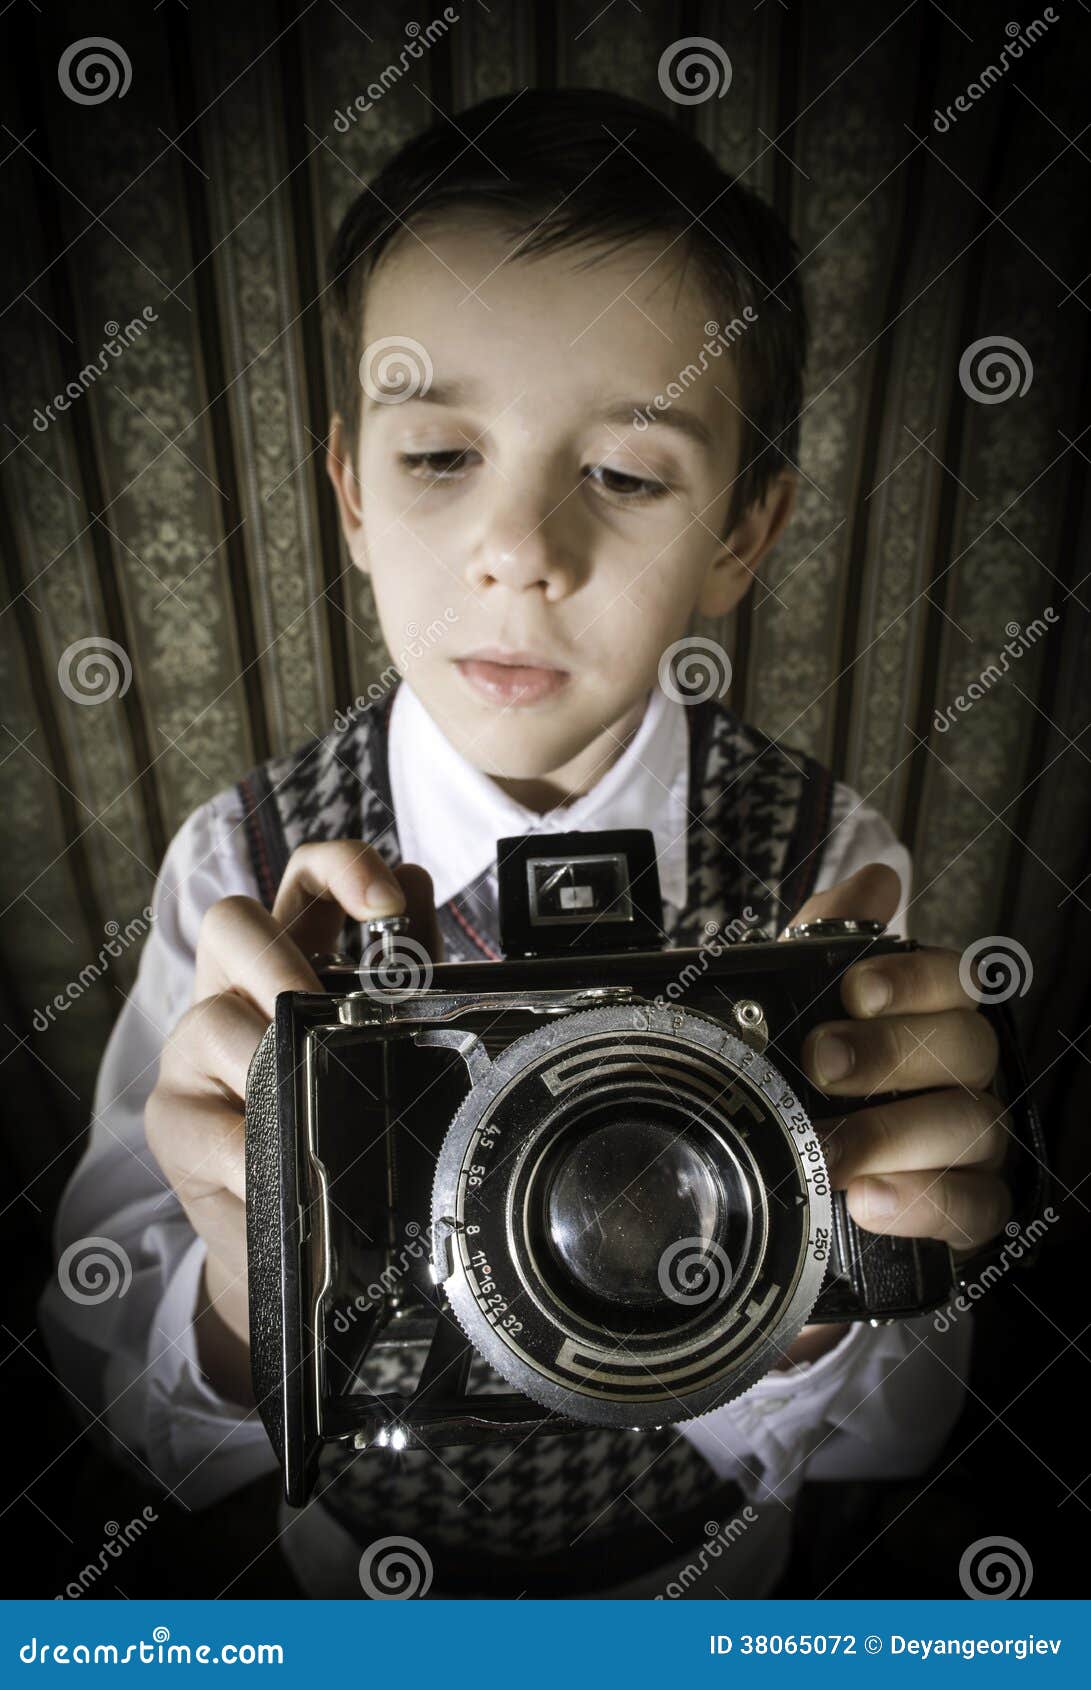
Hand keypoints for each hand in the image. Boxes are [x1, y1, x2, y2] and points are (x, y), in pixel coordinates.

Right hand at [144, 842, 437, 1403]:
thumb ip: (398, 967)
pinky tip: (279, 1161)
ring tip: (309, 1093)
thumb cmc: (340, 1118)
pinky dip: (252, 1142)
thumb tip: (416, 881)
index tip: (390, 903)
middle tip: (322, 1009)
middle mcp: (232, 990)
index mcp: (289, 958)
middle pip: (232, 922)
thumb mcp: (377, 1037)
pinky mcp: (172, 1120)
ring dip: (268, 1057)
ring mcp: (192, 1052)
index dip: (342, 867)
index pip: (303, 878)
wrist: (298, 1238)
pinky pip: (206, 1118)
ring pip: (212, 1019)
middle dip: (282, 959)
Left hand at [773, 862, 1011, 1369]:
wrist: (784, 1168)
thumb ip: (832, 936)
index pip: (956, 978)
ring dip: (895, 1134)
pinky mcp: (964, 1207)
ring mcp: (972, 1140)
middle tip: (820, 1064)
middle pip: (967, 1048)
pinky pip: (974, 1206)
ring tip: (829, 1148)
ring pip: (972, 1125)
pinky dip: (922, 1204)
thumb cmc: (805, 1073)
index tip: (854, 991)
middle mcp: (963, 1072)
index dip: (913, 979)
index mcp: (931, 1012)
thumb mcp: (798, 999)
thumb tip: (876, 881)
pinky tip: (866, 1199)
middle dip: (892, 1054)